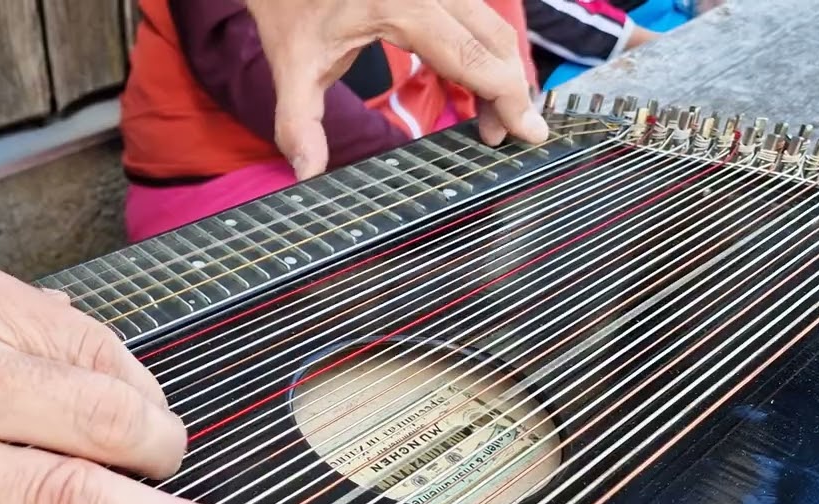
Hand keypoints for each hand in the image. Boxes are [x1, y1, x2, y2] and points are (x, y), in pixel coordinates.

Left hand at [246, 0, 549, 178]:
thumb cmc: (290, 8)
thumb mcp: (292, 66)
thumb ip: (299, 123)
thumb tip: (307, 172)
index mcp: (401, 8)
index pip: (472, 57)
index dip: (506, 96)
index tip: (528, 132)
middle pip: (493, 40)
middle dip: (507, 91)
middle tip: (503, 136)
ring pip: (490, 24)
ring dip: (498, 71)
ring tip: (489, 118)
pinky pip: (475, 14)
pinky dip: (483, 50)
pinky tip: (474, 84)